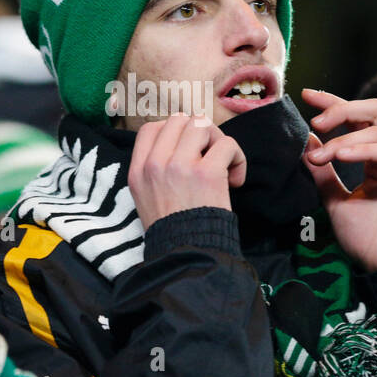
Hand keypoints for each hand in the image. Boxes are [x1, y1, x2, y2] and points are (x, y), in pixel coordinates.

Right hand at [129, 113, 246, 228]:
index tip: (188, 150)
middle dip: (200, 133)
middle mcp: (155, 164)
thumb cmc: (174, 230)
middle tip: (209, 157)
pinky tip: (235, 180)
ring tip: (223, 165)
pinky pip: (227, 145)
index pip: (151, 128)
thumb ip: (155, 170)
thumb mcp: (146, 198)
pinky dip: (238, 159)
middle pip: (180, 120)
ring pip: (202, 125)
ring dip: (218, 142)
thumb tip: (183, 143)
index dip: (174, 132)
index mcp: (138, 170)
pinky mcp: (206, 174)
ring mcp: (180, 167)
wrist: (186, 256)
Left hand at [300, 88, 376, 271]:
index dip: (335, 104)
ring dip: (344, 140)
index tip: (307, 96)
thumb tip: (306, 141)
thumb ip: (323, 171)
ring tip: (321, 156)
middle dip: (342, 109)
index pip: (359, 119)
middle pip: (375, 111)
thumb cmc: (365, 238)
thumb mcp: (334, 199)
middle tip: (315, 121)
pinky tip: (341, 156)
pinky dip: (363, 149)